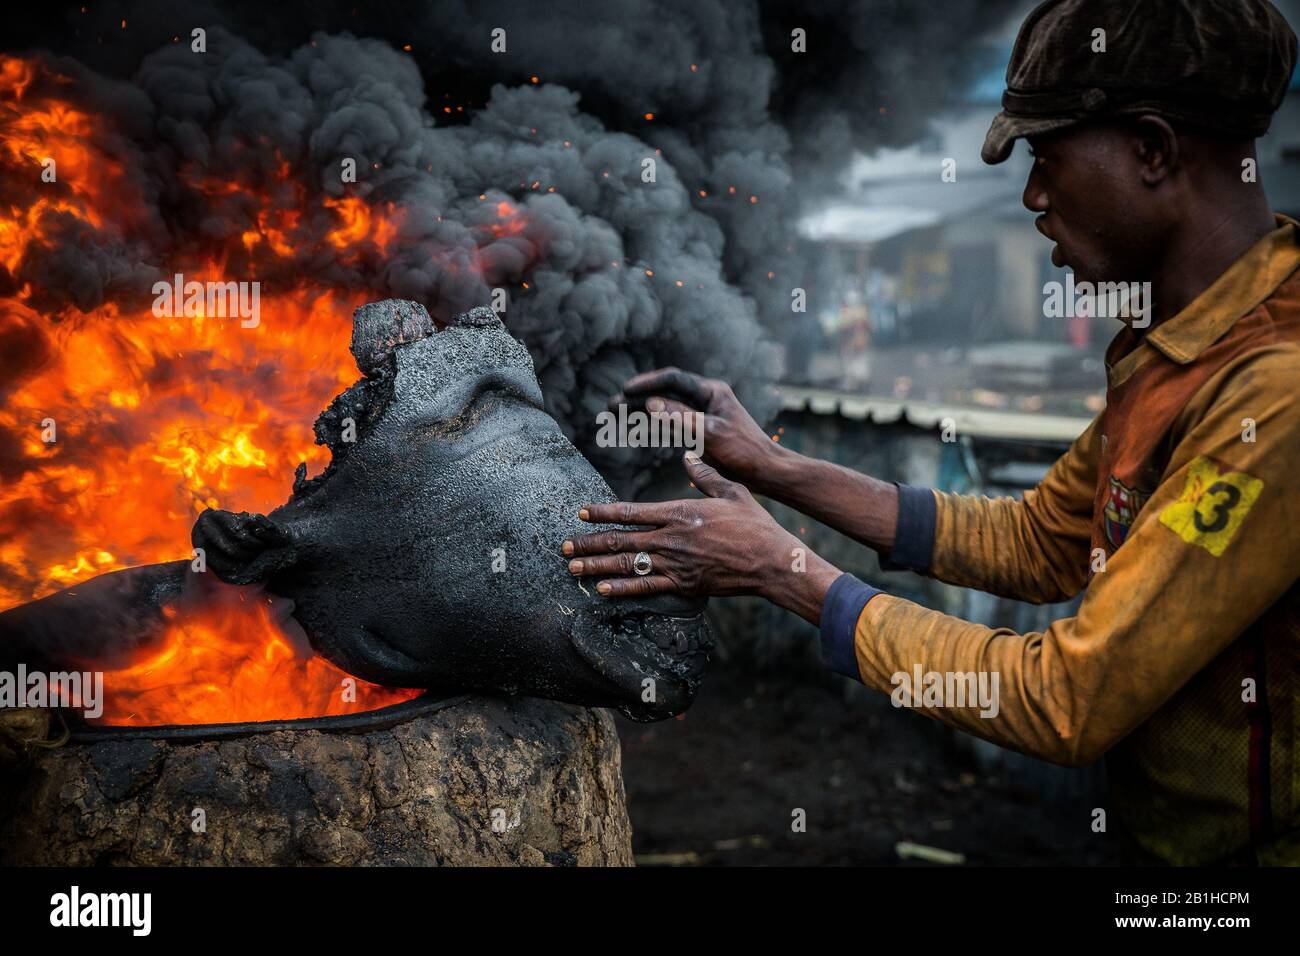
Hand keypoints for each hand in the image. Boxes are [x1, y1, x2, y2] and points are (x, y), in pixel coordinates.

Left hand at [562, 453, 840, 622]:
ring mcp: (675, 564)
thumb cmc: (754, 524)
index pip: (630, 511)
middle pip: (620, 539)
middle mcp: (671, 538)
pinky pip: (646, 588)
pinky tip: (602, 590)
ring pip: (627, 564)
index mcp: (679, 512)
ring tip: (573, 569)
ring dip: (596, 566)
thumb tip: (689, 455)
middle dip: (589, 543)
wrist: (770, 560)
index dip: (602, 512)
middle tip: (564, 546)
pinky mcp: (684, 585)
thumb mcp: (731, 491)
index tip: (581, 512)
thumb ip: (705, 474)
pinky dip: (622, 589)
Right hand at [614, 367, 780, 488]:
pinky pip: (668, 426)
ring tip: (613, 418)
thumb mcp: (711, 432)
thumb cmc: (744, 450)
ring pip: (662, 410)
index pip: (673, 380)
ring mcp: (699, 416)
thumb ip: (680, 417)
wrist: (763, 471)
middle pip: (663, 394)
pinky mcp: (697, 433)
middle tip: (611, 407)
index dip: (647, 383)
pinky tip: (632, 432)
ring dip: (639, 414)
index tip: (625, 391)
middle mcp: (703, 399)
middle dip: (636, 399)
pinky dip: (650, 429)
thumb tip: (650, 403)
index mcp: (711, 391)